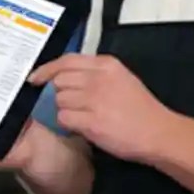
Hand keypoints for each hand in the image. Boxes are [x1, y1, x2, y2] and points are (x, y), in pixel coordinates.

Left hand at [28, 53, 176, 163]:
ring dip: (66, 110)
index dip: (47, 69)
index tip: (35, 77)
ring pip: (59, 100)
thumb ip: (95, 73)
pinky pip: (64, 118)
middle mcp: (98, 78)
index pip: (66, 61)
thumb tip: (63, 75)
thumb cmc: (140, 108)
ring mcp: (94, 100)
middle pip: (59, 81)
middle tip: (74, 104)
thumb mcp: (121, 78)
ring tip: (83, 116)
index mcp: (106, 64)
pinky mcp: (91, 121)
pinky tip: (83, 127)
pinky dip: (69, 124)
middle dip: (61, 93)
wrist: (158, 133)